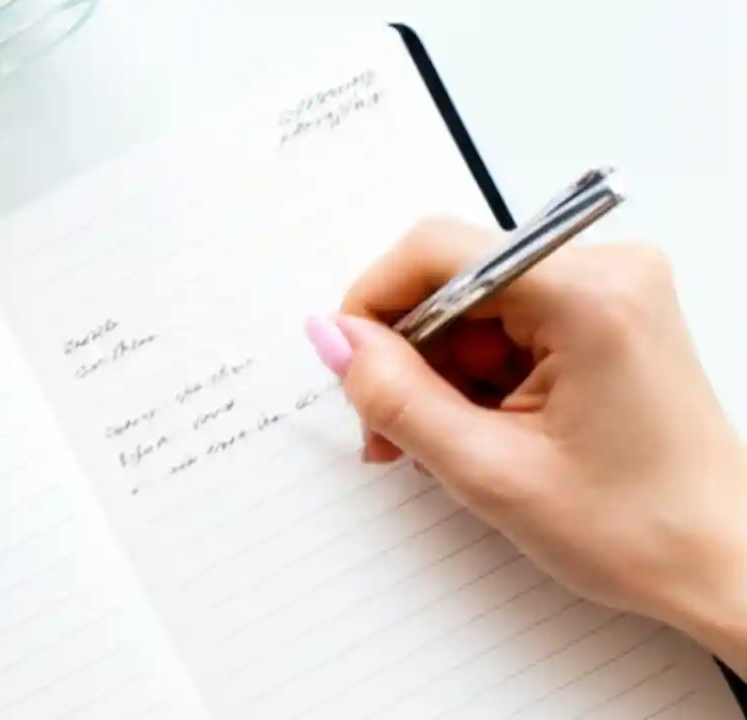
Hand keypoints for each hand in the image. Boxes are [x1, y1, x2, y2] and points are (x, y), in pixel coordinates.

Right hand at [304, 218, 746, 675]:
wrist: (722, 562)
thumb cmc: (638, 530)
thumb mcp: (488, 471)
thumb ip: (396, 396)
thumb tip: (332, 337)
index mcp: (590, 296)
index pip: (439, 250)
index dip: (375, 300)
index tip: (349, 360)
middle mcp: (608, 271)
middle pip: (454, 279)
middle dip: (409, 356)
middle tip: (392, 434)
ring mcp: (611, 290)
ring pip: (474, 306)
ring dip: (442, 374)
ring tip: (446, 446)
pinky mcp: (607, 313)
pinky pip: (507, 322)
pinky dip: (478, 374)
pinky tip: (481, 429)